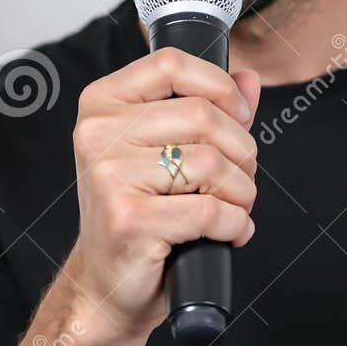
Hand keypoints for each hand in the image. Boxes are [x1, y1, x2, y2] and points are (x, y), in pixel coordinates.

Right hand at [14, 48, 260, 345]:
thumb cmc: (136, 213)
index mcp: (102, 103)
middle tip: (239, 178)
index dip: (220, 86)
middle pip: (203, 116)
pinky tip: (227, 231)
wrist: (105, 282)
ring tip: (233, 207)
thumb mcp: (162, 150)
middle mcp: (98, 133)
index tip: (239, 114)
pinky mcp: (128, 218)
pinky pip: (209, 209)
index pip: (171, 63)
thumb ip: (206, 109)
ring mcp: (109, 175)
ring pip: (212, 163)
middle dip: (242, 150)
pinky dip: (234, 224)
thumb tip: (249, 79)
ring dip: (241, 192)